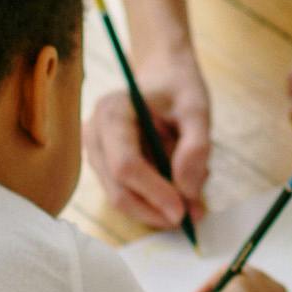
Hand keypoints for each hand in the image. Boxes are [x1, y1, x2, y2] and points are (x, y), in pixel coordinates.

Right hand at [85, 46, 210, 232]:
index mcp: (112, 112)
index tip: (184, 211)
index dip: (154, 193)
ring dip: (159, 204)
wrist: (162, 75)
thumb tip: (187, 192)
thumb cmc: (179, 88)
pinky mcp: (104, 166)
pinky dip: (155, 198)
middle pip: (118, 191)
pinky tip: (178, 179)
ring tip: (193, 183)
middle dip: (157, 210)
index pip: (125, 165)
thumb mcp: (197, 109)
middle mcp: (94, 134)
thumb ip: (196, 148)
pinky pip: (128, 194)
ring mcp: (95, 152)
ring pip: (122, 198)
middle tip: (195, 216)